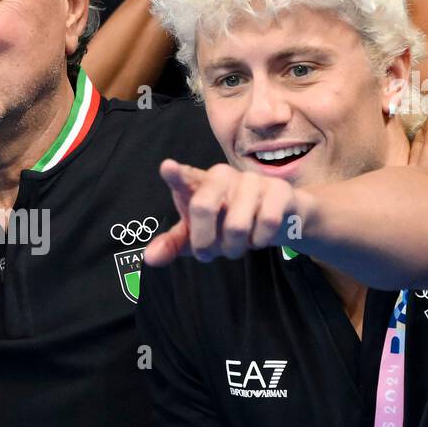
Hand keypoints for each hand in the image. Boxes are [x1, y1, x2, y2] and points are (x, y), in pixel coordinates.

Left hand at [146, 159, 297, 265]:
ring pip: (236, 225)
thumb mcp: (197, 235)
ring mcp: (251, 180)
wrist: (277, 218)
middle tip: (208, 254)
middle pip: (203, 208)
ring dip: (235, 248)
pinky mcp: (278, 189)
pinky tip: (259, 238)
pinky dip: (260, 241)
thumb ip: (173, 244)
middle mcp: (222, 176)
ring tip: (238, 246)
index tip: (167, 168)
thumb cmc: (227, 222)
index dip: (175, 174)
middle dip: (204, 242)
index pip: (183, 177)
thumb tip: (149, 259)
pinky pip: (266, 223)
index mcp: (198, 183)